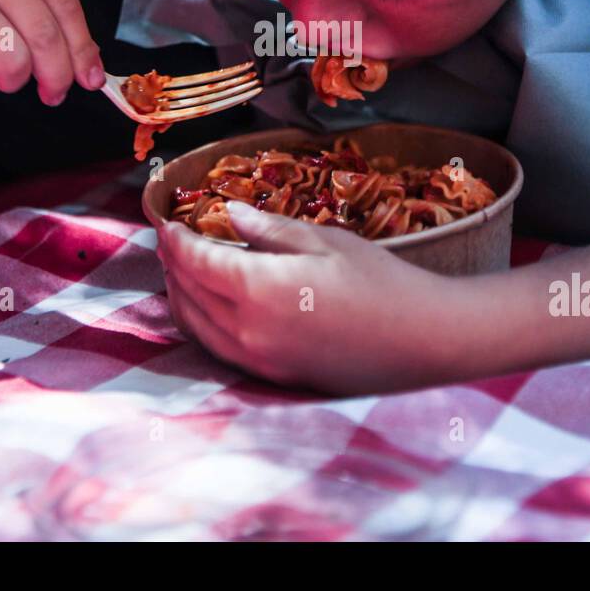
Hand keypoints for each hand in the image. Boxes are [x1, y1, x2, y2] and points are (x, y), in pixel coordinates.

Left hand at [156, 201, 462, 394]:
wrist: (421, 340)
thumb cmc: (380, 282)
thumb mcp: (324, 241)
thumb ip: (268, 231)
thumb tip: (228, 213)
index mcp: (259, 290)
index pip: (194, 261)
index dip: (175, 239)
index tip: (167, 221)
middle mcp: (249, 331)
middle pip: (187, 294)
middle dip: (172, 264)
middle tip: (170, 240)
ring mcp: (259, 360)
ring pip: (195, 327)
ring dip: (181, 295)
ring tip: (181, 269)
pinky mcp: (272, 377)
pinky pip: (218, 348)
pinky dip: (202, 322)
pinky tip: (210, 304)